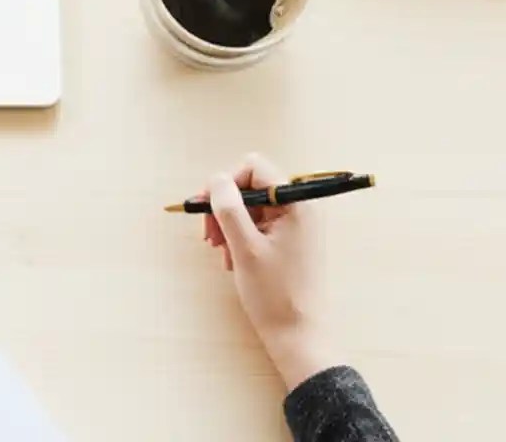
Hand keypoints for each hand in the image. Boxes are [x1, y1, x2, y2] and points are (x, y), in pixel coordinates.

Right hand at [202, 154, 341, 390]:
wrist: (298, 336)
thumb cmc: (275, 294)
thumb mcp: (245, 248)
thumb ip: (229, 208)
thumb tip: (215, 179)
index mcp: (296, 203)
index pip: (254, 168)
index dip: (226, 183)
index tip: (206, 208)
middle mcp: (300, 208)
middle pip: (251, 187)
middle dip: (225, 208)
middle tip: (209, 237)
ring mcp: (296, 225)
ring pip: (251, 208)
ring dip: (230, 226)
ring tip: (222, 254)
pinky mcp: (290, 241)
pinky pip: (258, 226)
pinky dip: (240, 238)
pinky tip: (234, 261)